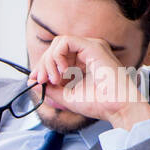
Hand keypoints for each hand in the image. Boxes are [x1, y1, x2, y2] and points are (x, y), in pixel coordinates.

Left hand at [28, 34, 149, 130]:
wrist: (117, 108)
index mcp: (83, 61)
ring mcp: (91, 47)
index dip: (42, 66)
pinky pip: (65, 41)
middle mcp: (87, 51)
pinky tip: (62, 72)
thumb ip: (49, 88)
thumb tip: (32, 81)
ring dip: (49, 61)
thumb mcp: (65, 96)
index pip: (56, 55)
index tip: (36, 80)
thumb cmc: (98, 103)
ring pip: (58, 43)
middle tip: (41, 81)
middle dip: (43, 65)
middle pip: (55, 48)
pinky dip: (57, 56)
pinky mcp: (93, 46)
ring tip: (54, 79)